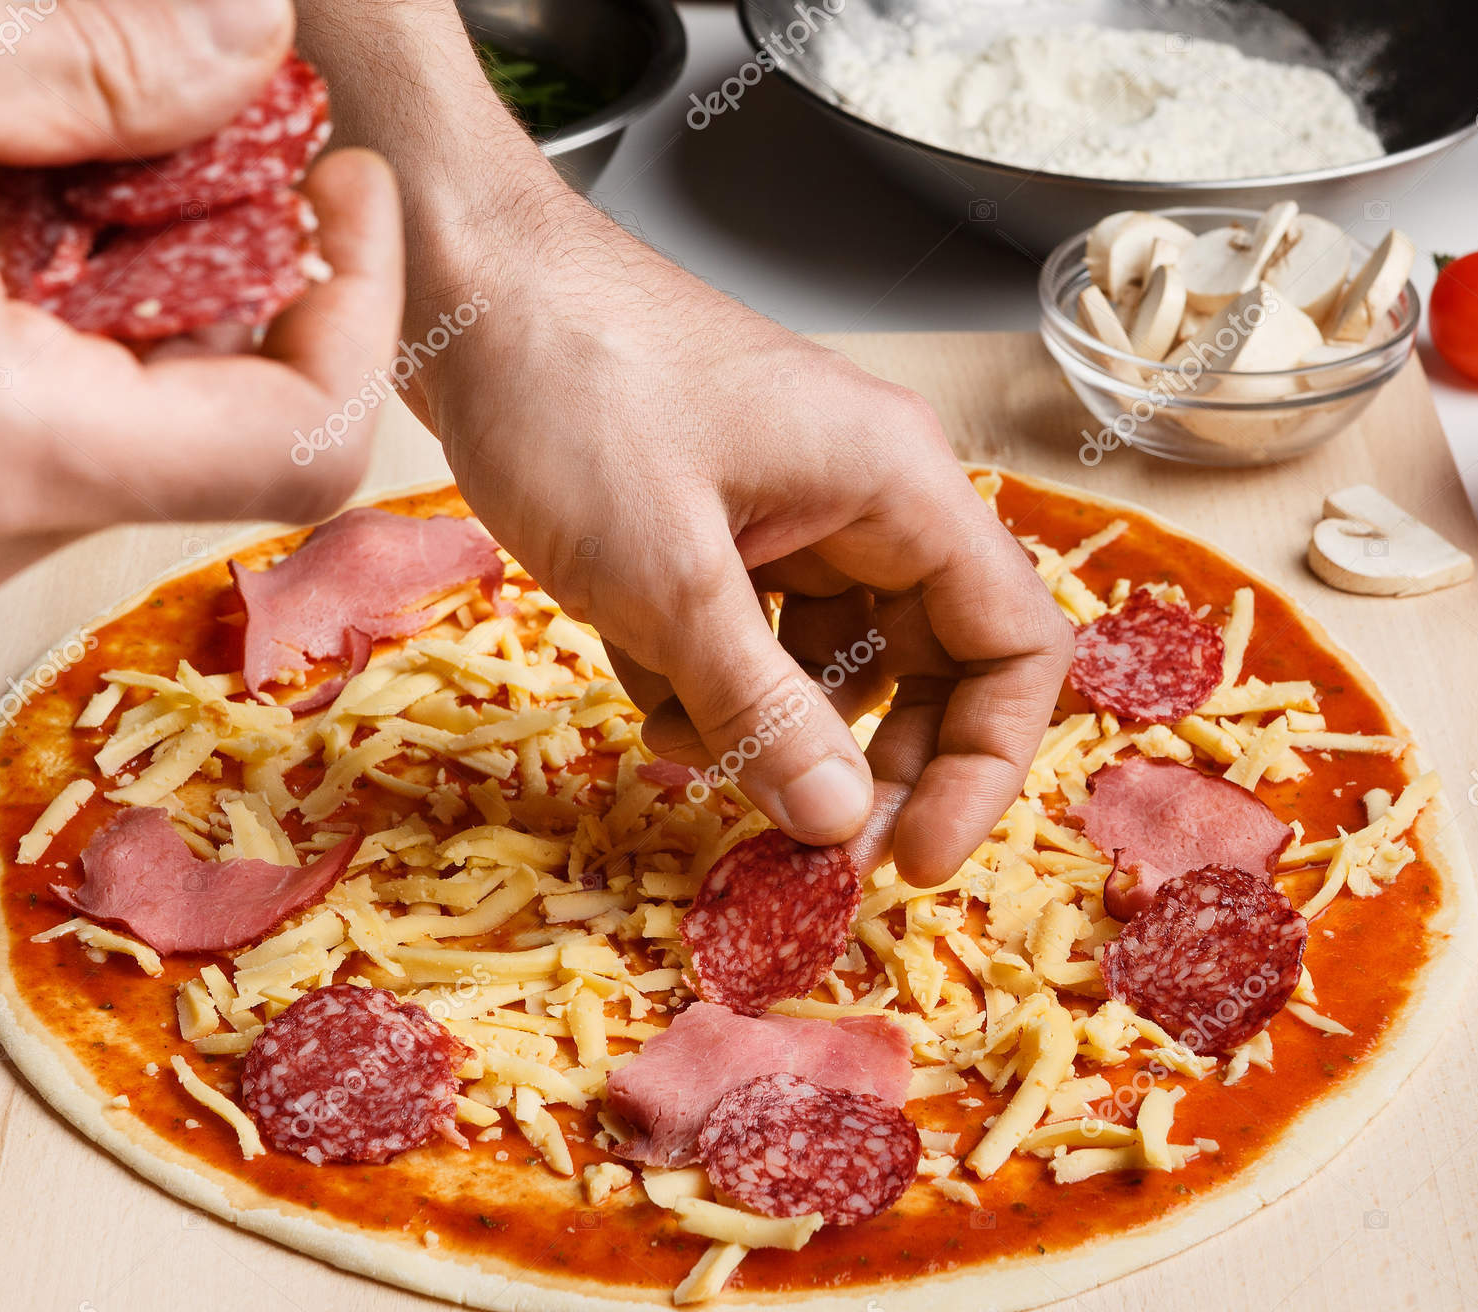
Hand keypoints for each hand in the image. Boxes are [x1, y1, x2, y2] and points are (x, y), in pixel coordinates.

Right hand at [0, 0, 403, 629]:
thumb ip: (84, 60)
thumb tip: (253, 43)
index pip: (304, 440)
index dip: (359, 309)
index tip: (353, 192)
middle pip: (222, 424)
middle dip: (236, 270)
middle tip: (189, 131)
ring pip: (132, 426)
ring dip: (136, 289)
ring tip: (49, 160)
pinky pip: (46, 430)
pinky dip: (56, 325)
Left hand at [421, 200, 1070, 885]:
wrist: (464, 286)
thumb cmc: (571, 388)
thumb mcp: (667, 575)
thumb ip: (761, 708)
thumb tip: (838, 823)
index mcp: (900, 486)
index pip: (1014, 645)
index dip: (984, 766)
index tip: (914, 859)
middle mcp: (869, 502)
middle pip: (926, 671)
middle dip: (863, 765)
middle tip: (803, 850)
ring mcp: (797, 516)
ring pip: (827, 669)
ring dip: (761, 724)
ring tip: (677, 731)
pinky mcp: (728, 533)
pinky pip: (752, 643)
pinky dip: (702, 681)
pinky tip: (638, 667)